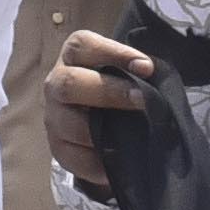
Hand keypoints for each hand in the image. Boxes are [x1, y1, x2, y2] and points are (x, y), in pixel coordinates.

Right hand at [41, 29, 153, 194]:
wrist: (102, 118)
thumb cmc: (118, 86)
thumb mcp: (126, 71)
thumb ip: (136, 71)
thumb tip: (154, 79)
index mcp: (75, 56)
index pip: (83, 46)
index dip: (115, 54)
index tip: (147, 67)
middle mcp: (57, 83)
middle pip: (69, 84)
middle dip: (108, 92)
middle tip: (142, 100)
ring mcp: (54, 117)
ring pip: (70, 125)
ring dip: (104, 132)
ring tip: (133, 137)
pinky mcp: (58, 148)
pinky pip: (74, 157)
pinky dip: (98, 164)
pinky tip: (118, 164)